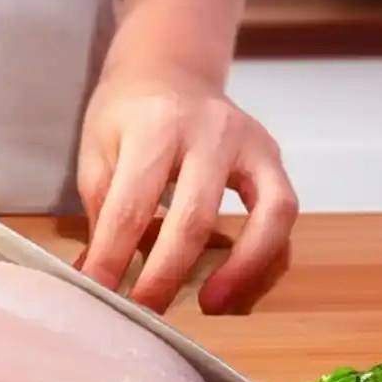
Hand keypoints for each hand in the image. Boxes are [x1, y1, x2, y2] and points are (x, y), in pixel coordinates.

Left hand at [76, 64, 297, 314]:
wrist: (169, 70)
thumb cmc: (128, 116)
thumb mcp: (98, 151)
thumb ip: (100, 212)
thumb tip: (97, 277)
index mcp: (156, 126)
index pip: (132, 204)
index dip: (113, 256)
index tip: (98, 292)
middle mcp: (212, 131)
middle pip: (196, 216)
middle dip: (168, 274)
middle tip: (147, 311)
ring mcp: (252, 143)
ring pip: (268, 215)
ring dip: (242, 270)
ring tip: (212, 305)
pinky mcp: (274, 160)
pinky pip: (284, 217)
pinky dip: (267, 257)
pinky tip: (238, 285)